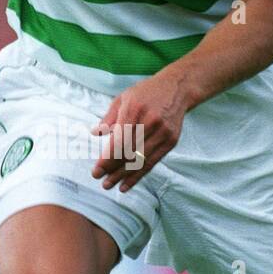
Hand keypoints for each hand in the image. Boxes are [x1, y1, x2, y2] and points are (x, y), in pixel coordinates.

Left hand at [90, 68, 187, 191]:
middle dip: (112, 170)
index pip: (119, 141)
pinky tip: (126, 184)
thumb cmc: (146, 93)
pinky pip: (152, 162)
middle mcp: (150, 122)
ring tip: (110, 185)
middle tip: (100, 180)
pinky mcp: (171, 141)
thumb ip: (109, 117)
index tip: (96, 171)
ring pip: (140, 160)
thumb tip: (95, 133)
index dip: (107, 159)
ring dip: (124, 176)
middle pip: (129, 153)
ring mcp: (163, 132)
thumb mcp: (123, 97)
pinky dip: (138, 175)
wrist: (177, 88)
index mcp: (134, 109)